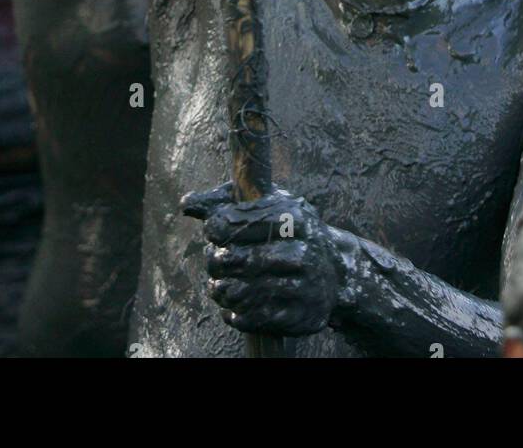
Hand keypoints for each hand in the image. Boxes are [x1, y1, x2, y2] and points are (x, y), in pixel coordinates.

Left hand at [182, 182, 344, 337]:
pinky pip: (253, 318)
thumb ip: (225, 202)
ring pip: (243, 293)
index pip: (239, 224)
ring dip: (221, 289)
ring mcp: (304, 287)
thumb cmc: (290, 233)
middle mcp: (302, 253)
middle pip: (239, 260)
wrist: (335, 271)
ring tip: (219, 284)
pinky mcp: (300, 316)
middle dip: (217, 260)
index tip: (213, 231)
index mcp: (293, 218)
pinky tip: (233, 305)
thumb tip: (187, 204)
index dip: (217, 228)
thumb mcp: (267, 205)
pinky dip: (234, 313)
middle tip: (215, 260)